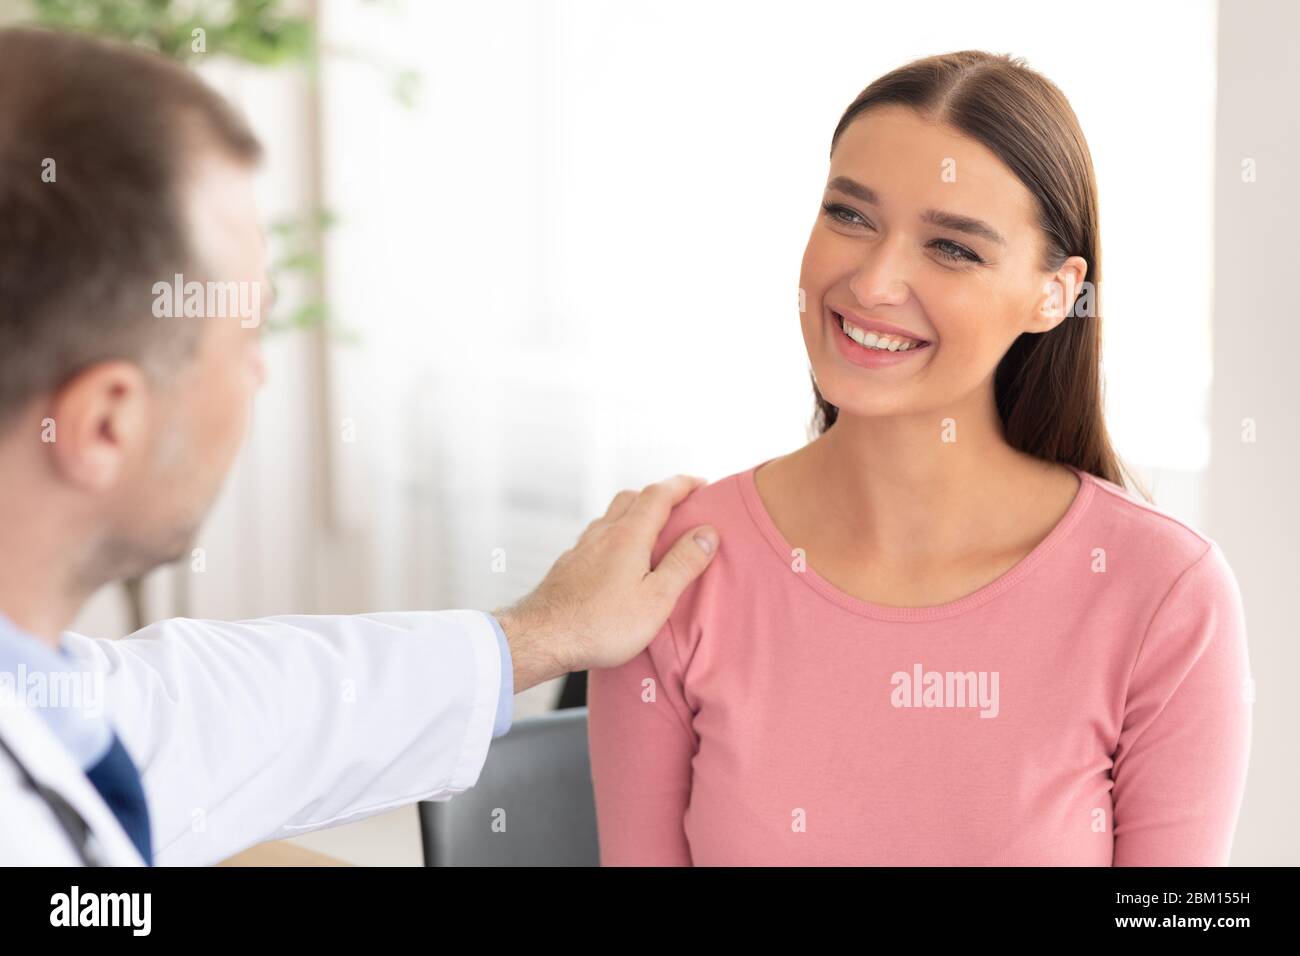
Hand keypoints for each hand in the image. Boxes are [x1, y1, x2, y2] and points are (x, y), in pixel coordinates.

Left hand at [494, 474, 718, 690]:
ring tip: (652, 531)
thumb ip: (683, 564)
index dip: (683, 484)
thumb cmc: (601, 625)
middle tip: (680, 506)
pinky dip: (616, 533)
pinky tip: (618, 557)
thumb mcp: (656, 599)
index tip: (702, 484)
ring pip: (611, 515)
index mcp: (628, 535)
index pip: (659, 494)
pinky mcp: (568, 565)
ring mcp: (582, 548)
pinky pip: (597, 536)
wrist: (541, 638)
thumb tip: (708, 533)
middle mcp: (603, 533)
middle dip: (659, 494)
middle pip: (632, 497)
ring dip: (635, 512)